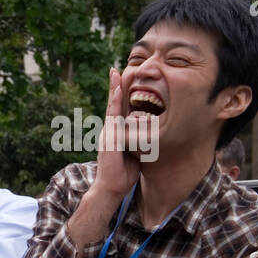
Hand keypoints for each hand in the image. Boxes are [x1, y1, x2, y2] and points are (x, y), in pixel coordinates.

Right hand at [92, 67, 139, 200]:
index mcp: (116, 134)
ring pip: (112, 106)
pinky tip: (117, 91)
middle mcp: (110, 130)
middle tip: (115, 69)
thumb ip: (138, 144)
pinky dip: (114, 102)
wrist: (111, 188)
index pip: (118, 111)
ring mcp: (108, 133)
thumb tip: (149, 139)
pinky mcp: (109, 137)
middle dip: (114, 86)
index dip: (120, 96)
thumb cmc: (123, 175)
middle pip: (113, 104)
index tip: (122, 81)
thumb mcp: (135, 155)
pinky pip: (112, 115)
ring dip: (114, 89)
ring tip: (115, 73)